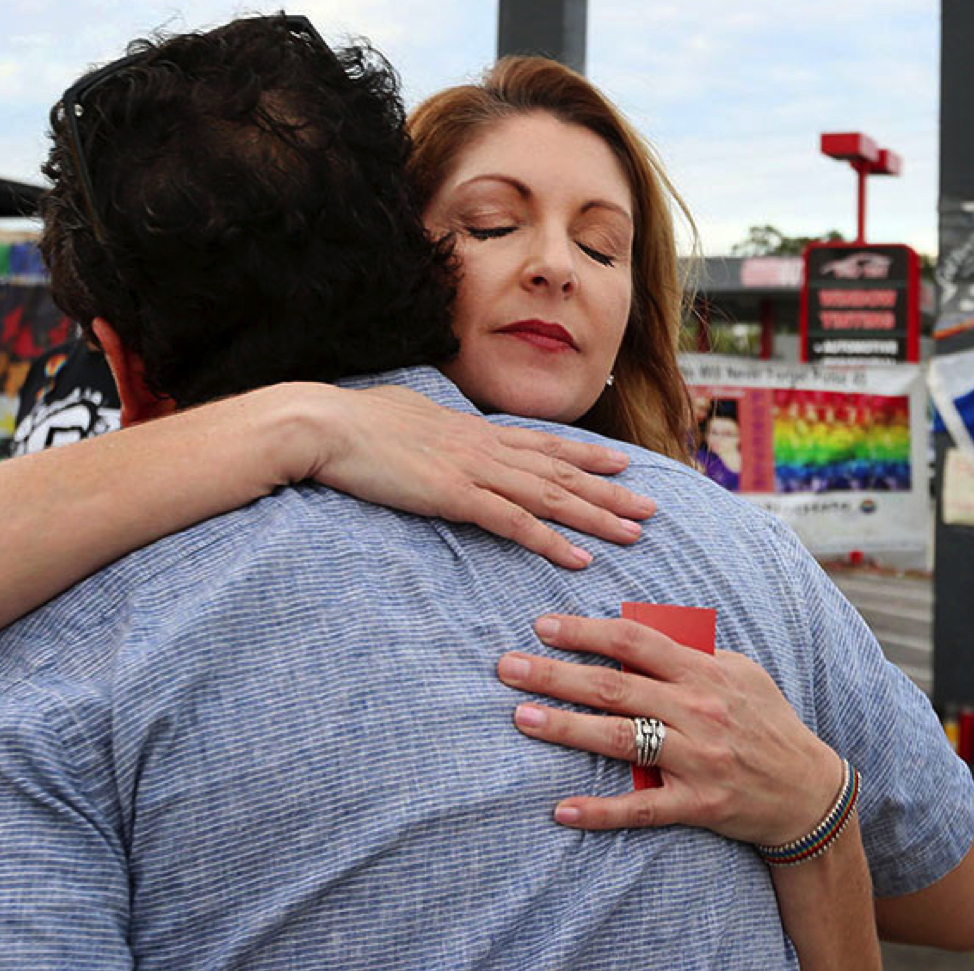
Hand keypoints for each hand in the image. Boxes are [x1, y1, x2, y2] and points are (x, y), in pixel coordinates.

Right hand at [300, 385, 655, 569]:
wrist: (322, 424)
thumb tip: (434, 427)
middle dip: (611, 491)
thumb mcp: (405, 415)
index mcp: (473, 430)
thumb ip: (431, 427)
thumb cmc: (353, 422)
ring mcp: (473, 470)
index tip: (621, 463)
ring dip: (598, 517)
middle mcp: (484, 446)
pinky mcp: (455, 496)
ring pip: (552, 496)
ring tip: (635, 534)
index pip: (544, 443)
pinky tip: (580, 558)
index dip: (586, 455)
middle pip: (562, 471)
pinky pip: (516, 523)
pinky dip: (553, 541)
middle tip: (651, 507)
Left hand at [497, 614, 844, 847]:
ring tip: (521, 718)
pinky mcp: (696, 804)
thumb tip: (636, 628)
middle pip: (616, 688)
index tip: (543, 625)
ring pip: (621, 741)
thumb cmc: (765, 723)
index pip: (636, 643)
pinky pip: (641, 809)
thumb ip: (691, 651)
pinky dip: (601, 811)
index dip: (587, 631)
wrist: (808, 790)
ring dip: (566, 729)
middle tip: (508, 667)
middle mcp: (698, 712)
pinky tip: (561, 810)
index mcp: (705, 673)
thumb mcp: (740, 672)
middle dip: (557, 675)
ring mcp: (697, 760)